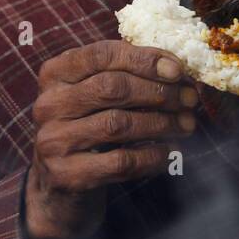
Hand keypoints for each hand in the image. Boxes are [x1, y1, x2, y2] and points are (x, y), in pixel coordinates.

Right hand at [25, 40, 197, 238]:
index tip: (178, 71)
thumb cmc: (90, 127)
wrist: (60, 183)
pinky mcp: (66, 174)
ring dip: (162, 123)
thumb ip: (129, 76)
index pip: (102, 55)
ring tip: (188, 124)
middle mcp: (48, 104)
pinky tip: (171, 152)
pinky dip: (153, 155)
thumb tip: (178, 70)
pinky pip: (121, 161)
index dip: (145, 60)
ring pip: (118, 124)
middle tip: (190, 100)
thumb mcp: (98, 95)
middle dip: (160, 92)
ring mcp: (53, 140)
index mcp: (55, 73)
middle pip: (112, 88)